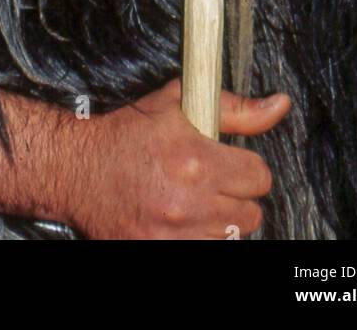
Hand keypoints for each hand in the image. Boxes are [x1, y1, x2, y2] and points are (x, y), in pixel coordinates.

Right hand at [66, 76, 290, 239]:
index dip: (247, 168)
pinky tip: (180, 220)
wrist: (76, 168)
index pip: (259, 177)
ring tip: (194, 202)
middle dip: (236, 197)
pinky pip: (203, 251)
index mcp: (196, 161)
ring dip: (218, 221)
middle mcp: (189, 203)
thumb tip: (280, 105)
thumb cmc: (129, 131)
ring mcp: (174, 236)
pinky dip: (196, 238)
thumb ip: (235, 109)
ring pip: (229, 239)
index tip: (229, 163)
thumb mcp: (178, 104)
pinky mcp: (159, 253)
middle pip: (250, 215)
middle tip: (212, 183)